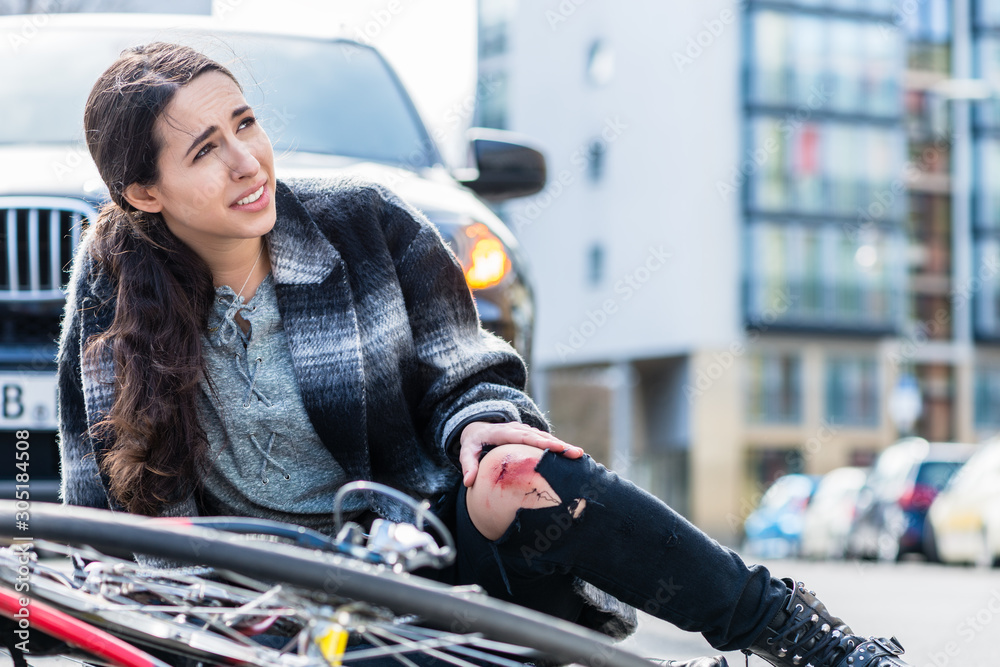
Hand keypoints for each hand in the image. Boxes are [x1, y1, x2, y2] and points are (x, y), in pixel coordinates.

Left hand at [458, 421, 584, 486]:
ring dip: (562, 446)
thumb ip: (468, 465)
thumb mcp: (466, 451)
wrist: (477, 428)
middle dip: (559, 444)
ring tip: (579, 455)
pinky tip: (570, 456)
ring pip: (546, 438)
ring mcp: (525, 431)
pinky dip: (558, 447)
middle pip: (541, 437)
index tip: (556, 448)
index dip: (541, 442)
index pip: (525, 437)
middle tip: (576, 453)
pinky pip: (545, 440)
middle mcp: (517, 429)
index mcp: (503, 432)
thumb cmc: (473, 442)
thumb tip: (469, 482)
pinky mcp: (529, 436)